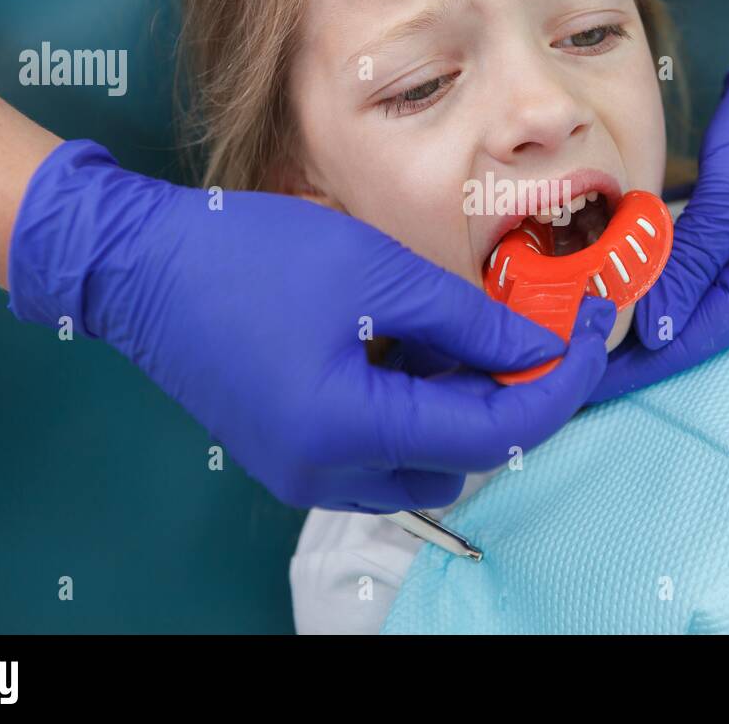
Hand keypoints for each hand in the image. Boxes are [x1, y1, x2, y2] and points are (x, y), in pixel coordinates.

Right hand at [8, 139, 615, 510]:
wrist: (137, 265)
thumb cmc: (248, 255)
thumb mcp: (374, 273)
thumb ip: (468, 321)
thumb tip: (541, 348)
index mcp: (349, 430)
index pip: (494, 430)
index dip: (559, 383)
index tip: (591, 331)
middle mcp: (328, 474)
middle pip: (464, 455)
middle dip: (511, 393)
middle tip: (529, 323)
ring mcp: (304, 473)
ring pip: (426, 459)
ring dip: (461, 401)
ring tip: (461, 326)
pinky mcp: (291, 455)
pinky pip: (380, 450)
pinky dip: (413, 406)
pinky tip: (410, 344)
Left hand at [591, 0, 728, 400]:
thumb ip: (693, 264)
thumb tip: (651, 330)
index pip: (691, 341)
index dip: (631, 366)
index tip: (574, 381)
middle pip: (681, 328)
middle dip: (622, 347)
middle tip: (555, 358)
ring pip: (674, 297)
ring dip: (627, 310)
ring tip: (568, 326)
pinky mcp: (723, 221)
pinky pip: (674, 263)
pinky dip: (638, 273)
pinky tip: (599, 278)